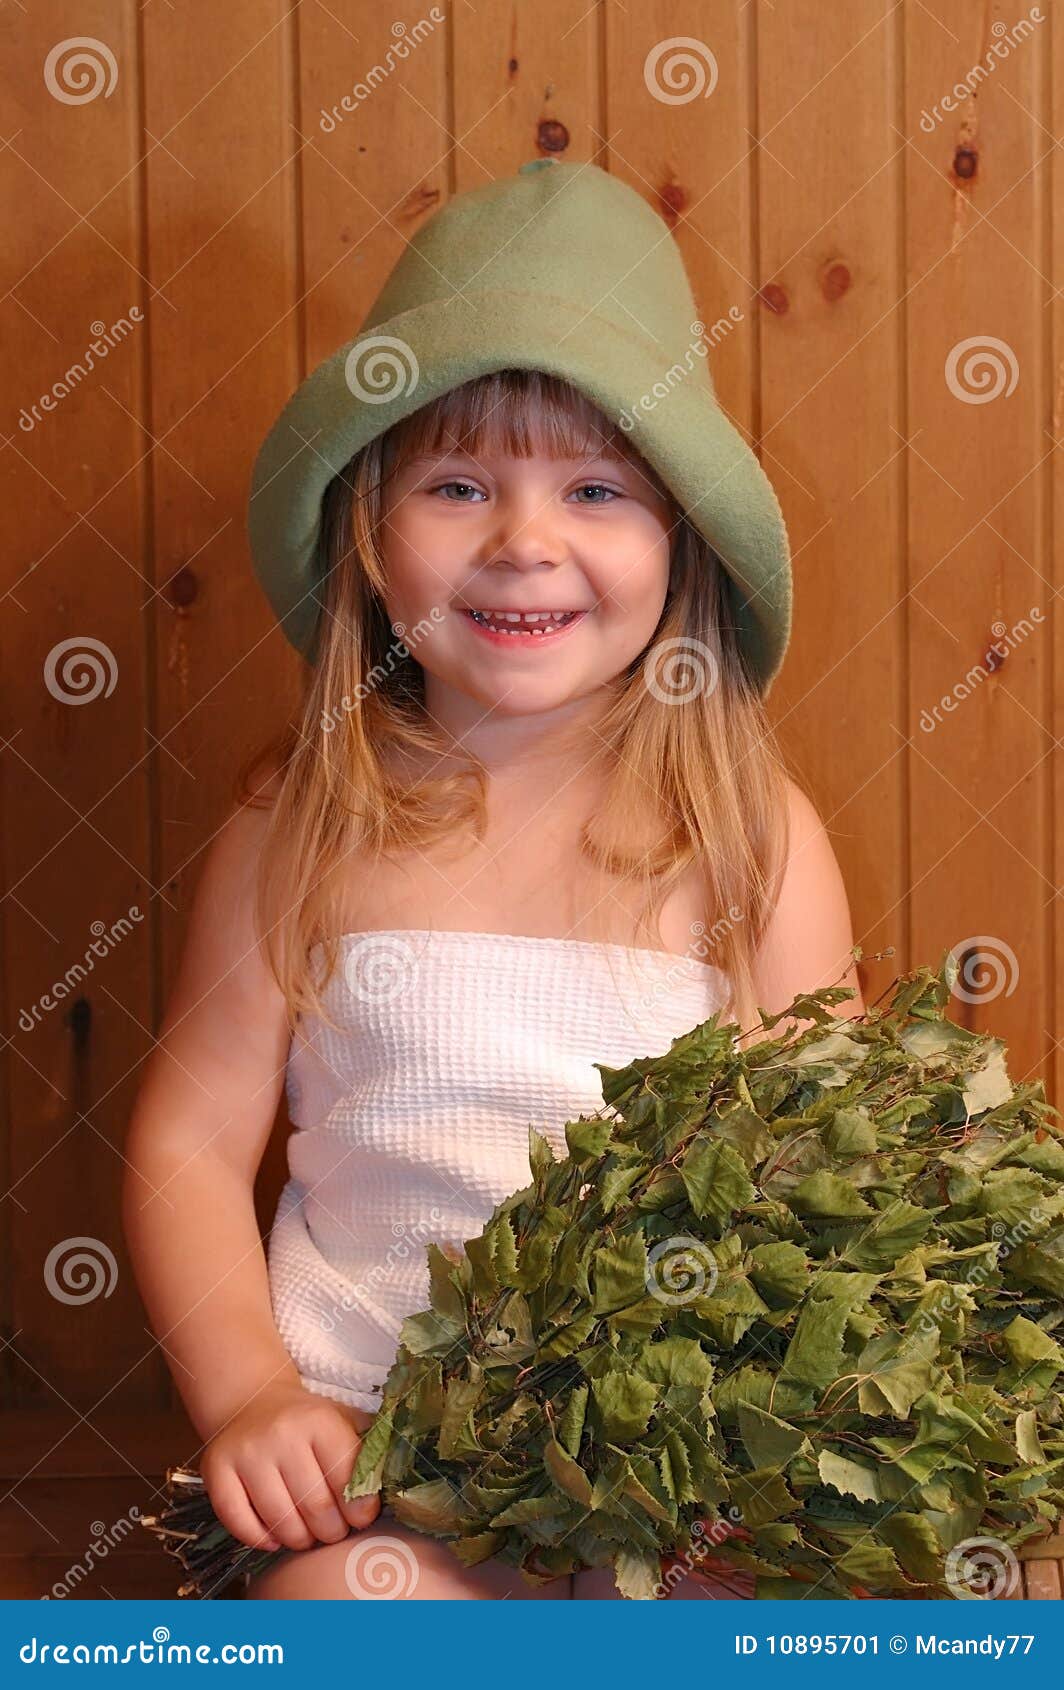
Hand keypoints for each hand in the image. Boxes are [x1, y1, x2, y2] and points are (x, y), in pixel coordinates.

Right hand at [200, 1380, 381, 1552]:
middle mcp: (281, 1434)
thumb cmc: (307, 1424)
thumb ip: (365, 1457)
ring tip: (307, 1536)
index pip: (346, 1479)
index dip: (359, 1510)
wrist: (253, 1401)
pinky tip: (275, 1537)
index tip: (360, 1519)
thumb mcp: (342, 1424)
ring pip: (279, 1520)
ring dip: (299, 1540)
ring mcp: (246, 1452)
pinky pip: (238, 1522)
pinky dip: (260, 1539)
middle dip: (330, 1532)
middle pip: (314, 1506)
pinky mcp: (216, 1469)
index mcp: (319, 1421)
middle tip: (333, 1533)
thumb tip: (377, 1503)